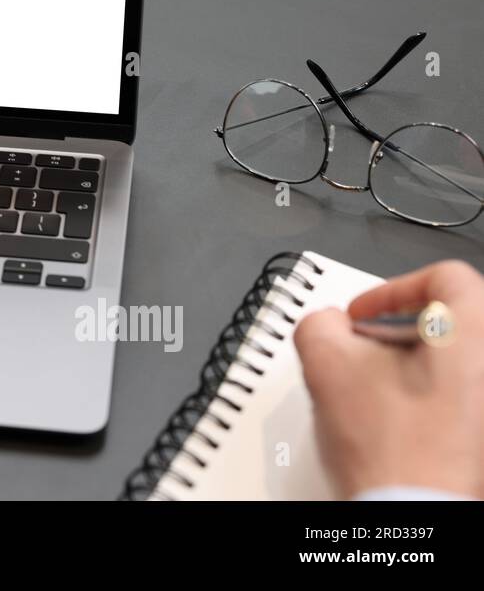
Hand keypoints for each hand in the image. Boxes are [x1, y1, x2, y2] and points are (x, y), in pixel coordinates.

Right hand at [294, 260, 483, 498]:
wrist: (411, 511)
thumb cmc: (393, 451)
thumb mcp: (327, 363)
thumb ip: (319, 322)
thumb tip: (327, 325)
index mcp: (472, 334)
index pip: (445, 277)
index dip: (392, 289)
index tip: (364, 314)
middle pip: (448, 320)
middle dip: (393, 330)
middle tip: (362, 349)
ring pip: (450, 361)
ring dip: (404, 365)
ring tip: (367, 389)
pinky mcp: (479, 431)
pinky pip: (455, 396)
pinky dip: (420, 397)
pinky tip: (387, 419)